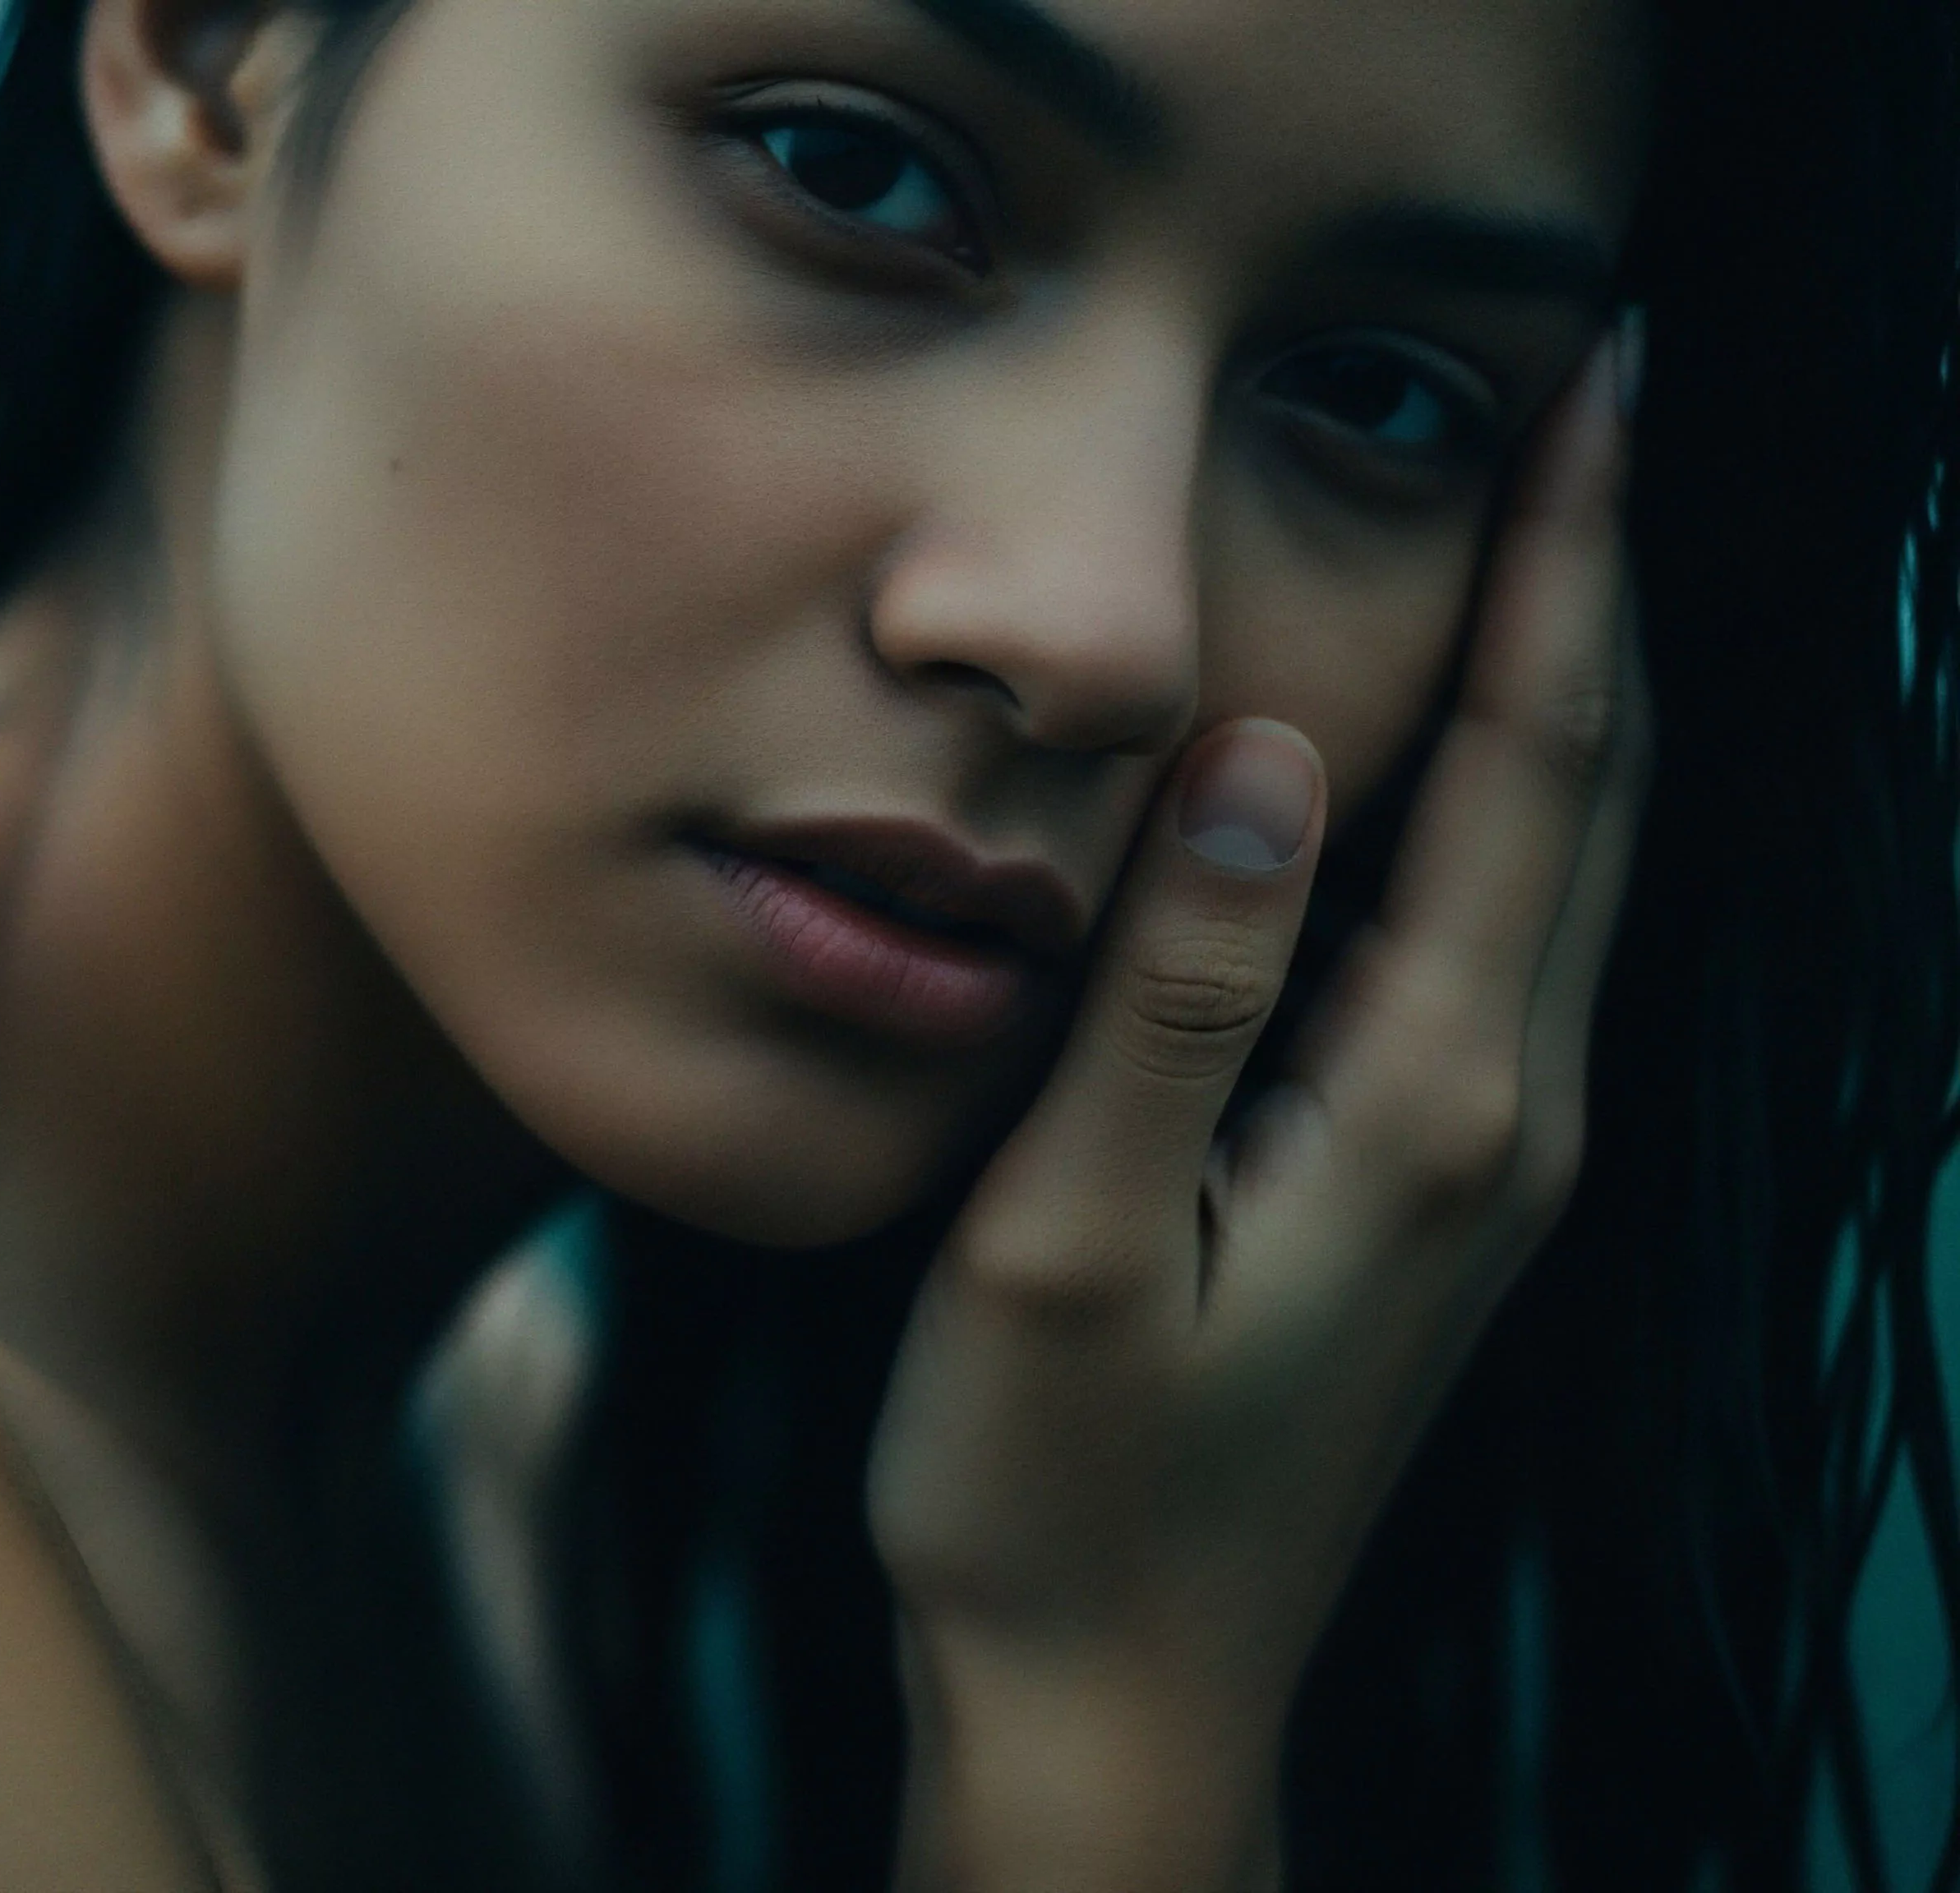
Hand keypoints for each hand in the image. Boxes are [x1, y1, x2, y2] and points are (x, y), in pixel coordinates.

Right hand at [868, 322, 1650, 1891]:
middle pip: (1593, 796)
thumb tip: (1263, 760)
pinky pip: (1498, 947)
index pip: (1537, 771)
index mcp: (1425, 1104)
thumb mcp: (1065, 1237)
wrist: (1115, 1695)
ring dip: (1559, 687)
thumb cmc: (1054, 1485)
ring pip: (1560, 868)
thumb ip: (1175, 995)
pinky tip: (1433, 760)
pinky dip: (1498, 806)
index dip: (1569, 566)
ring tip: (1534, 528)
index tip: (1600, 387)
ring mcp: (1484, 1166)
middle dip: (1597, 586)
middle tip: (1591, 401)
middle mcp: (1500, 1118)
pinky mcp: (1434, 1198)